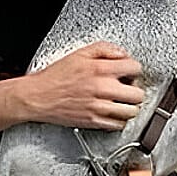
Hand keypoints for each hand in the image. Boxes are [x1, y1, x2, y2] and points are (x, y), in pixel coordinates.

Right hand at [11, 41, 143, 130]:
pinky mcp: (95, 122)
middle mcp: (103, 89)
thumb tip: (123, 54)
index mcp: (101, 69)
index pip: (135, 68)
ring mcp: (100, 107)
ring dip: (129, 107)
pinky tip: (111, 112)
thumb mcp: (80, 54)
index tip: (129, 73)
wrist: (38, 97)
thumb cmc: (55, 77)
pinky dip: (118, 120)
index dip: (134, 69)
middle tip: (126, 89)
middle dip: (134, 90)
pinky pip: (119, 125)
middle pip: (138, 94)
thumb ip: (105, 50)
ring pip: (132, 112)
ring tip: (120, 102)